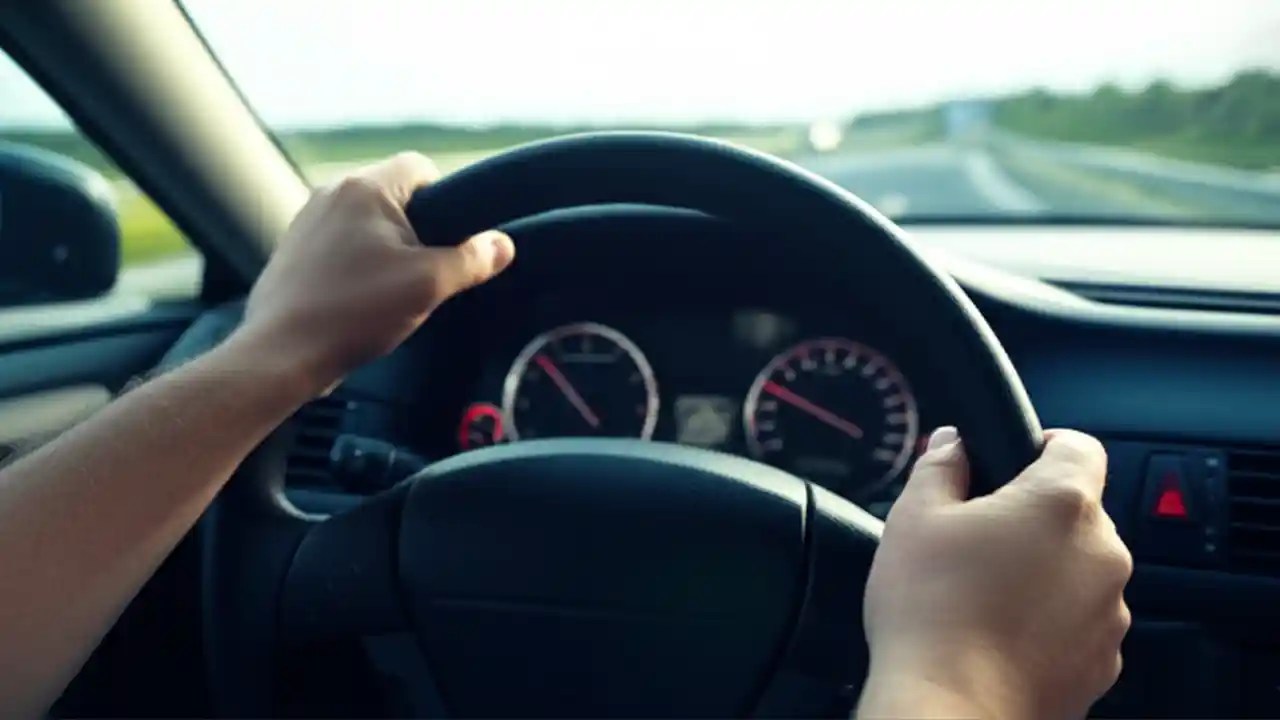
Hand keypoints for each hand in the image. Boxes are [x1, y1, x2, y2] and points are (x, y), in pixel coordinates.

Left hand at [238, 152, 513, 395]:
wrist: (281, 352)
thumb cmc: (356, 312)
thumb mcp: (428, 286)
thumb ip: (472, 260)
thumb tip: (503, 244)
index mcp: (365, 188)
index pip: (420, 167)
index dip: (446, 199)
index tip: (450, 240)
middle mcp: (331, 192)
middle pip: (393, 195)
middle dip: (416, 228)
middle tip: (425, 271)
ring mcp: (307, 220)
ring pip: (366, 221)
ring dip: (386, 247)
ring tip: (392, 290)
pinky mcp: (292, 249)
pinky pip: (340, 243)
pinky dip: (357, 263)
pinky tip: (360, 299)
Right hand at [859, 428, 1131, 719]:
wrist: (952, 709)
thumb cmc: (931, 613)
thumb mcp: (914, 516)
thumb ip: (940, 465)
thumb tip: (953, 443)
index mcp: (1061, 503)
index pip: (1077, 445)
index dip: (1041, 445)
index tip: (1010, 462)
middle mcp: (1102, 553)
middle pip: (1077, 511)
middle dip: (1032, 516)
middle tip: (975, 536)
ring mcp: (1109, 613)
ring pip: (1079, 568)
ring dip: (1043, 570)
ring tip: (982, 592)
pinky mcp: (1102, 662)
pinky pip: (1079, 621)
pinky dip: (1048, 620)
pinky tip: (999, 632)